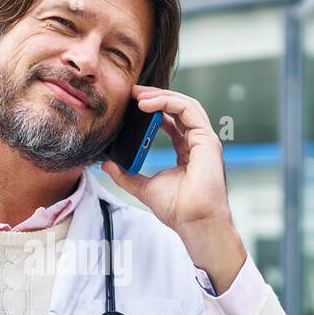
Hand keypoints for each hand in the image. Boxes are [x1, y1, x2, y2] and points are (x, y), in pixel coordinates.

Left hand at [100, 84, 246, 293]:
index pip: (171, 119)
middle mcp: (197, 141)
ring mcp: (204, 139)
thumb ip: (126, 175)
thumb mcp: (143, 187)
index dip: (153, 108)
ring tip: (136, 95)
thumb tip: (107, 165)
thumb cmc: (177, 210)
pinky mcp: (207, 139)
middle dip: (154, 96)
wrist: (193, 222)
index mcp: (185, 150)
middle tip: (131, 92)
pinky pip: (187, 109)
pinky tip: (147, 105)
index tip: (130, 104)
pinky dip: (167, 102)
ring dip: (159, 95)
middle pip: (178, 107)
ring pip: (184, 104)